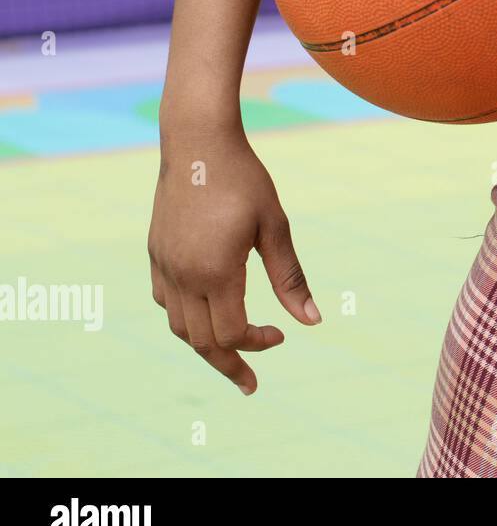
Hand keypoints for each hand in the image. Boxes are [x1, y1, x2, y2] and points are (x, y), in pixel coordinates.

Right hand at [147, 127, 320, 393]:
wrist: (198, 142)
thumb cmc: (244, 180)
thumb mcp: (275, 227)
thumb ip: (290, 278)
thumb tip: (313, 322)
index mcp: (215, 272)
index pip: (230, 334)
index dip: (257, 343)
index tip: (282, 335)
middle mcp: (182, 275)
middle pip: (201, 342)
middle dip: (229, 364)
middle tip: (252, 383)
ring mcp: (163, 265)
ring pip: (178, 326)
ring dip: (205, 345)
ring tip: (230, 354)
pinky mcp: (155, 253)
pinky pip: (165, 301)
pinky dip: (185, 318)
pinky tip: (206, 314)